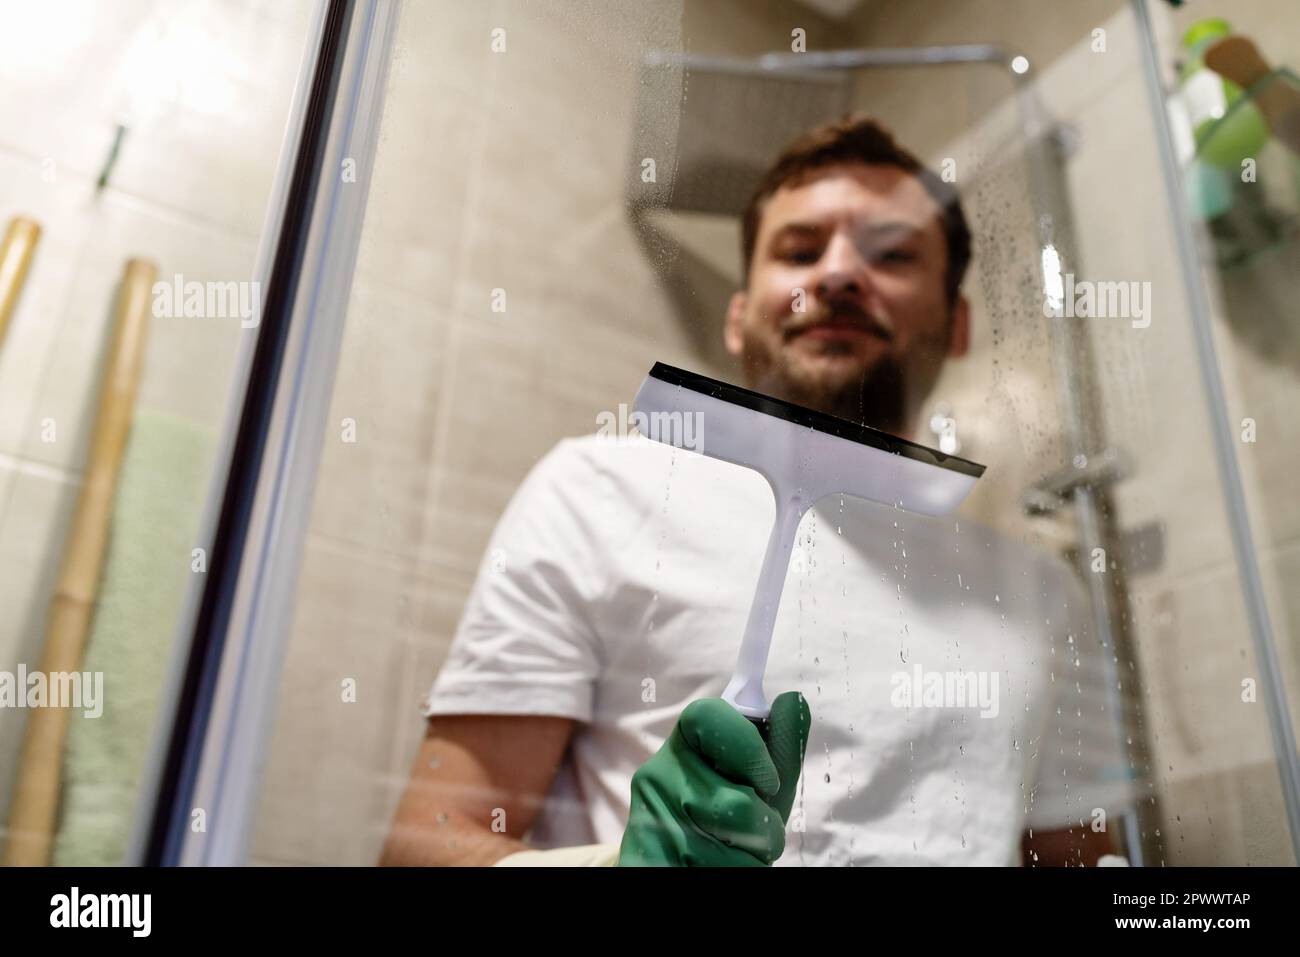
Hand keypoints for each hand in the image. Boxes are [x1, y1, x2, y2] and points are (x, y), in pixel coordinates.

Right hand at [617, 691, 810, 865]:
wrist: (679, 861)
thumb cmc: (727, 820)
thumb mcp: (756, 783)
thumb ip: (778, 747)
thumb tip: (794, 700)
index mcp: (682, 745)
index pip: (707, 717)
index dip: (748, 747)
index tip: (769, 779)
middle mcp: (657, 777)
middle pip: (736, 800)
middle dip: (763, 822)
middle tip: (749, 826)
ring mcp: (651, 820)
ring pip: (735, 843)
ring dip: (755, 855)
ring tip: (735, 850)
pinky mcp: (649, 857)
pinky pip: (721, 868)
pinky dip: (739, 871)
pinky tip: (719, 866)